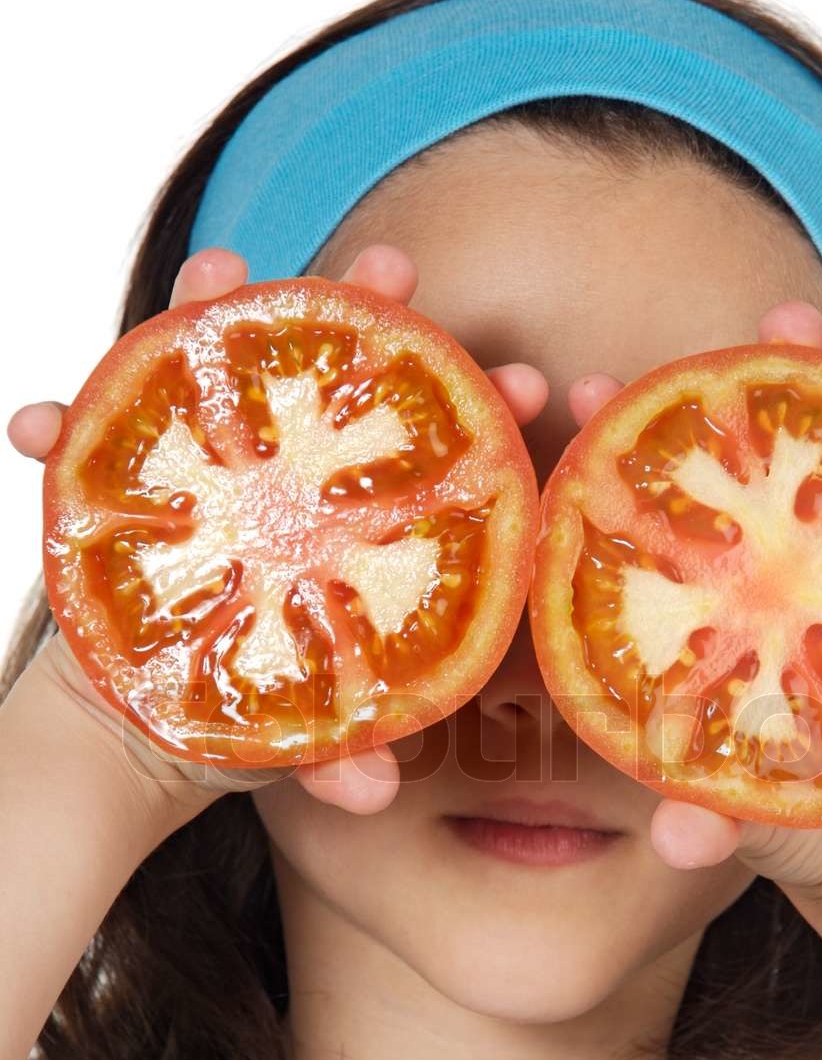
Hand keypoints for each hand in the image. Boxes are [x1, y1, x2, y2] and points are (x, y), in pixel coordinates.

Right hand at [7, 243, 554, 816]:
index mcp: (353, 529)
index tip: (533, 380)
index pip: (433, 456)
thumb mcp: (304, 737)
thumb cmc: (257, 714)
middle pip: (336, 381)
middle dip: (365, 314)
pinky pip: (95, 438)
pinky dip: (62, 422)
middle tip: (396, 266)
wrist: (149, 729)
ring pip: (215, 374)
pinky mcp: (124, 482)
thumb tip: (371, 793)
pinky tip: (36, 419)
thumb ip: (339, 752)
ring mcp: (208, 469)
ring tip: (220, 270)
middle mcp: (287, 481)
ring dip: (211, 315)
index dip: (485, 411)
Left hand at [574, 301, 821, 894]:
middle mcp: (793, 552)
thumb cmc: (769, 799)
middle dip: (792, 369)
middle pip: (785, 444)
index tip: (585, 389)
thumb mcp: (731, 802)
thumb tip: (687, 838)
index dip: (622, 436)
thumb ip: (706, 811)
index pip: (662, 496)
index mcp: (715, 587)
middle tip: (787, 313)